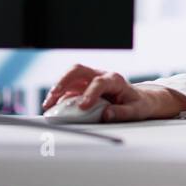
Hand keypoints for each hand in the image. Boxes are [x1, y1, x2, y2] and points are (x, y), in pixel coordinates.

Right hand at [42, 64, 185, 121]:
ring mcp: (90, 80)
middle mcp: (100, 75)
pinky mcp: (83, 87)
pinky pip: (68, 88)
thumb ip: (122, 112)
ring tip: (47, 105)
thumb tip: (107, 115)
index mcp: (115, 80)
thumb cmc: (137, 104)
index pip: (100, 82)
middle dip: (64, 81)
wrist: (138, 99)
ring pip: (70, 77)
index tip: (82, 106)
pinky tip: (52, 107)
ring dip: (57, 88)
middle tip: (54, 95)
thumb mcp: (136, 110)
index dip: (90, 93)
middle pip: (79, 70)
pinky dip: (58, 97)